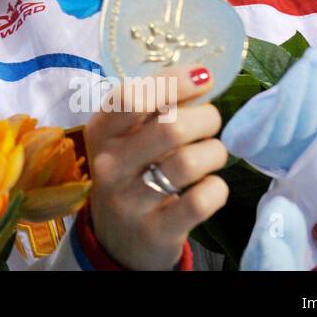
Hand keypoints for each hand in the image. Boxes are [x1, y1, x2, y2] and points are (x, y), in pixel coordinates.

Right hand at [84, 62, 229, 269]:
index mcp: (100, 132)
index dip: (173, 82)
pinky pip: (200, 201)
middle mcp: (109, 165)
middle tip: (210, 121)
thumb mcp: (124, 140)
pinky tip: (210, 185)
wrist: (117, 241)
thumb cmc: (129, 174)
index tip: (204, 77)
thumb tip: (201, 76)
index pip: (131, 97)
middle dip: (205, 118)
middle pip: (169, 128)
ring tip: (213, 153)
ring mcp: (130, 200)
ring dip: (214, 151)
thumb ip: (153, 109)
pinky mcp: (156, 231)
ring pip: (188, 162)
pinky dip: (216, 188)